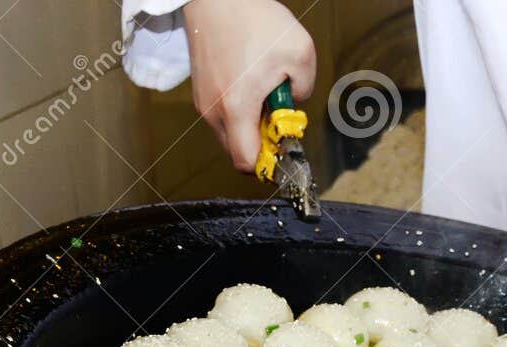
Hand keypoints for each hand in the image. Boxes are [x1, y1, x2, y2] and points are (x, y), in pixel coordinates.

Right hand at [184, 0, 316, 173]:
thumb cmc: (254, 20)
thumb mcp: (300, 53)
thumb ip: (305, 89)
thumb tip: (294, 103)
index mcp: (237, 108)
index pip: (247, 162)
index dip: (268, 165)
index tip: (283, 148)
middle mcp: (214, 110)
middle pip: (239, 151)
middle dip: (262, 143)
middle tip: (278, 115)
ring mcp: (204, 101)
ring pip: (231, 133)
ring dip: (251, 124)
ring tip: (264, 92)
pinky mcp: (201, 90)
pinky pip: (223, 114)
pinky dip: (239, 109)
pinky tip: (251, 82)